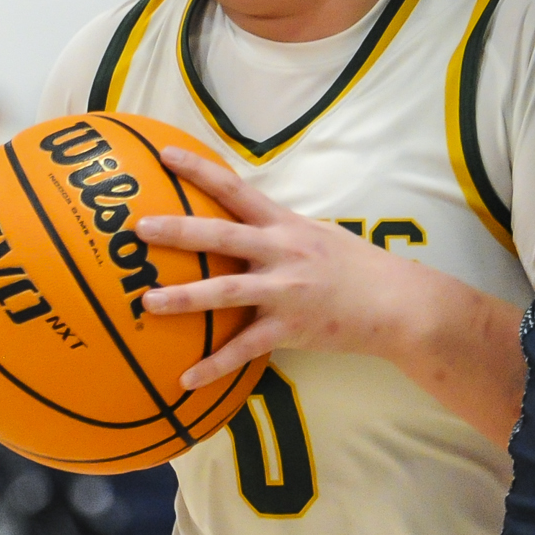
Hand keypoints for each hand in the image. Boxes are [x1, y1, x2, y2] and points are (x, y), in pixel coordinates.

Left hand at [136, 146, 429, 388]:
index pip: (234, 188)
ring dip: (184, 297)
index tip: (164, 156)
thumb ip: (277, 228)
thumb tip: (240, 219)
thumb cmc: (354, 266)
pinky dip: (214, 365)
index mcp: (284, 223)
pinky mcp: (291, 328)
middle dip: (178, 230)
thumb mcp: (316, 234)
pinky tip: (185, 379)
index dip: (198, 170)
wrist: (394, 303)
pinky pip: (245, 349)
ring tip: (148, 302)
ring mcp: (285, 290)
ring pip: (226, 290)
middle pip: (221, 234)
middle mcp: (281, 251)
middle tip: (139, 227)